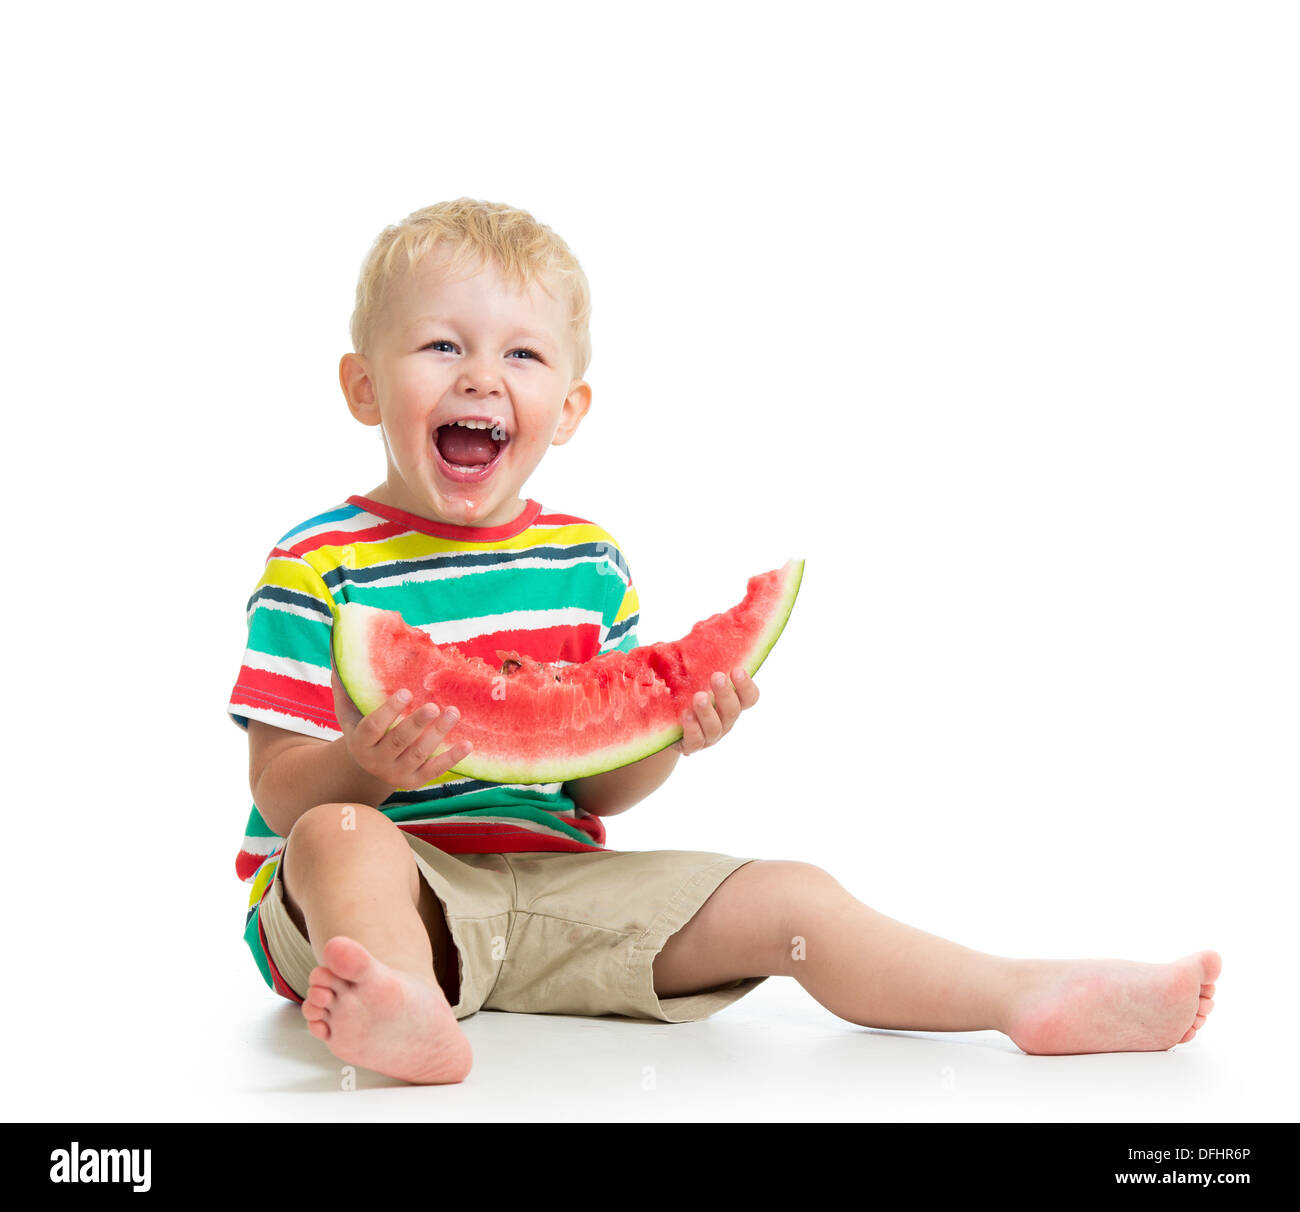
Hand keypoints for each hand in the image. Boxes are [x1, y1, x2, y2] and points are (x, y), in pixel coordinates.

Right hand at [330, 649, 472, 789]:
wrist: (368, 765)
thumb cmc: (361, 725)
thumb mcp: (348, 709)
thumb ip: (345, 681)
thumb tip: (337, 640)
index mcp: (359, 741)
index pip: (372, 727)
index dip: (389, 710)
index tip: (406, 692)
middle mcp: (375, 761)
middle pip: (398, 741)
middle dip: (417, 723)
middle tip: (435, 705)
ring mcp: (396, 774)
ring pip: (419, 754)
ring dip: (438, 734)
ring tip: (454, 712)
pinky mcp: (415, 781)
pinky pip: (435, 771)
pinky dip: (452, 758)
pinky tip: (468, 743)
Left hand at [671, 666, 758, 755]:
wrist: (666, 724)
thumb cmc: (686, 693)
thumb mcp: (693, 675)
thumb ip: (701, 658)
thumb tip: (703, 626)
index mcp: (731, 702)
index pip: (750, 697)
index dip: (746, 685)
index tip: (737, 670)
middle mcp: (725, 720)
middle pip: (733, 710)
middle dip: (726, 693)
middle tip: (716, 677)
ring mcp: (710, 736)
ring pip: (716, 727)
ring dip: (708, 711)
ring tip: (698, 696)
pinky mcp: (692, 746)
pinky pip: (696, 741)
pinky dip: (692, 728)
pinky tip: (685, 714)